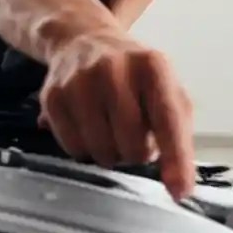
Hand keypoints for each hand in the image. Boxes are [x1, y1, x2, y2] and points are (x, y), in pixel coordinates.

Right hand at [38, 29, 195, 199]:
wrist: (84, 40)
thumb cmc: (134, 75)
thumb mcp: (166, 89)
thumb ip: (177, 132)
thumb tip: (179, 185)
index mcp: (153, 66)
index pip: (168, 120)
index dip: (176, 159)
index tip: (180, 191)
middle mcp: (115, 68)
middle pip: (132, 145)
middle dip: (137, 153)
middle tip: (134, 137)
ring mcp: (80, 81)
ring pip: (101, 151)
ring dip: (110, 153)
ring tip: (111, 129)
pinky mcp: (53, 96)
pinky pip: (73, 148)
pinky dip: (84, 149)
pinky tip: (89, 127)